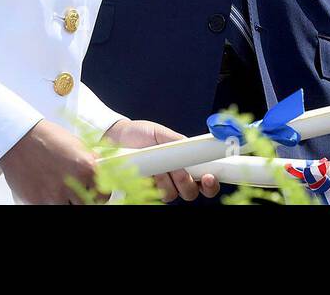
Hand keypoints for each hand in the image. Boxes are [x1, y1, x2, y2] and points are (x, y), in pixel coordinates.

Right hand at [0, 119, 100, 204]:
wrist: (20, 139)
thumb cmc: (48, 138)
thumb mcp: (77, 145)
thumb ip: (90, 161)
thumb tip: (101, 172)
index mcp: (87, 168)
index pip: (103, 194)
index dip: (100, 196)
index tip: (96, 195)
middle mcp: (73, 183)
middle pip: (86, 204)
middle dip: (83, 201)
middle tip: (78, 195)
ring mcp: (54, 195)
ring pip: (67, 207)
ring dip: (66, 202)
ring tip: (60, 192)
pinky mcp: (37, 201)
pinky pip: (49, 207)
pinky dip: (49, 202)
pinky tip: (46, 192)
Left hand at [101, 119, 220, 201]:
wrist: (118, 137)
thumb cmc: (142, 134)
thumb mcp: (161, 133)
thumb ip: (178, 141)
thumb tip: (191, 147)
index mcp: (185, 162)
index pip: (204, 178)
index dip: (210, 182)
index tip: (208, 176)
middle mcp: (175, 177)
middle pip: (191, 192)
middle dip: (188, 184)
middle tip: (181, 172)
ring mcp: (161, 184)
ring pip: (173, 195)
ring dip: (168, 182)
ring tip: (159, 168)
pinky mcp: (146, 189)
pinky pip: (155, 195)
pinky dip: (154, 184)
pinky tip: (149, 173)